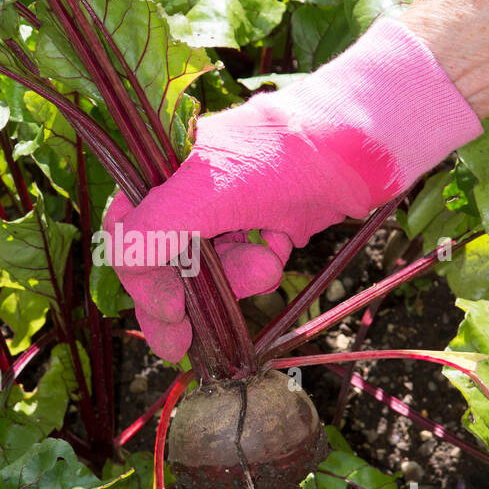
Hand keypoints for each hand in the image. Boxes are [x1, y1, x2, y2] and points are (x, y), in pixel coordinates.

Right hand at [103, 17, 481, 359]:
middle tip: (183, 345)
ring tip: (268, 263)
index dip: (142, 278)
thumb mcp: (210, 190)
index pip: (127, 233)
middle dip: (187, 294)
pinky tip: (283, 242)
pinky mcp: (261, 220)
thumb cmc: (286, 154)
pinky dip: (262, 264)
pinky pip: (245, 262)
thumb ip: (156, 230)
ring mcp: (225, 204)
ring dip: (236, 277)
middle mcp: (186, 185)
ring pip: (209, 267)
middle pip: (166, 259)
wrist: (364, 143)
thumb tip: (124, 267)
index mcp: (161, 167)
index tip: (168, 312)